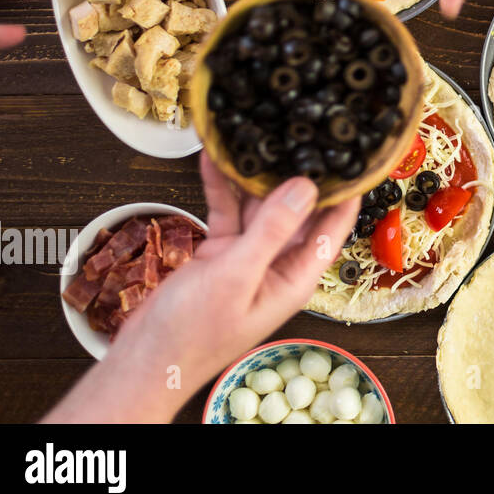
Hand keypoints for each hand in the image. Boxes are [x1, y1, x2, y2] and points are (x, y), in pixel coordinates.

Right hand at [43, 154, 359, 422]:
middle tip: (298, 132)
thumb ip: (272, 231)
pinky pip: (228, 212)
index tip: (349, 155)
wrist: (144, 361)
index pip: (333, 226)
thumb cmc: (191, 336)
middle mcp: (277, 264)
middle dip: (296, 174)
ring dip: (254, 177)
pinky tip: (214, 159)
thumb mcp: (236, 276)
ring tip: (256, 136)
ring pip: (260, 206)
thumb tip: (305, 189)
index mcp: (295, 277)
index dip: (345, 191)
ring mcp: (249, 257)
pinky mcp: (221, 253)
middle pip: (298, 210)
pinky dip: (222, 188)